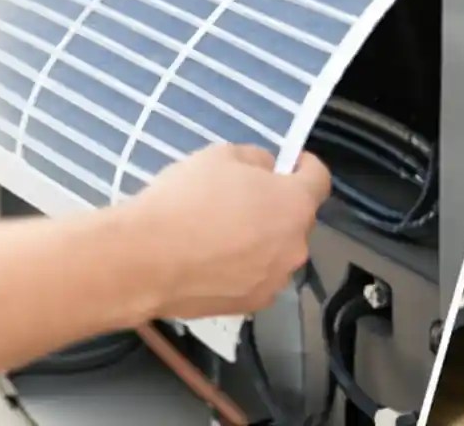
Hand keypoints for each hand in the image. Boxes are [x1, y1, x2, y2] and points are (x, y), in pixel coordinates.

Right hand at [120, 143, 329, 318]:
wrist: (143, 261)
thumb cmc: (185, 200)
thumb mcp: (221, 156)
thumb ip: (256, 160)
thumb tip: (266, 171)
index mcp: (295, 205)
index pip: (320, 179)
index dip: (305, 167)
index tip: (288, 164)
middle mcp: (295, 247)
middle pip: (297, 219)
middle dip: (278, 206)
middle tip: (242, 199)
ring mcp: (274, 281)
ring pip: (277, 252)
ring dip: (261, 241)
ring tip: (220, 235)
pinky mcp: (250, 306)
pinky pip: (256, 277)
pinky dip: (242, 269)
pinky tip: (210, 263)